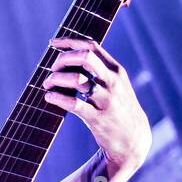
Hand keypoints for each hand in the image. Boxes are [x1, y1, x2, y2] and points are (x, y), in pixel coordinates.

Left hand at [42, 37, 151, 174]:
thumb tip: (71, 55)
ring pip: (76, 80)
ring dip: (56, 79)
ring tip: (48, 84)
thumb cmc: (119, 109)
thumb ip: (99, 70)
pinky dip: (57, 98)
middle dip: (63, 59)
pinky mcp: (97, 118)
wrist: (133, 139)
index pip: (91, 46)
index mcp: (116, 70)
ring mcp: (106, 100)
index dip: (69, 42)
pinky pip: (73, 104)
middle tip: (52, 69)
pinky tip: (49, 97)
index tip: (53, 44)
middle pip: (84, 57)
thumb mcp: (116, 85)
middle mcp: (112, 82)